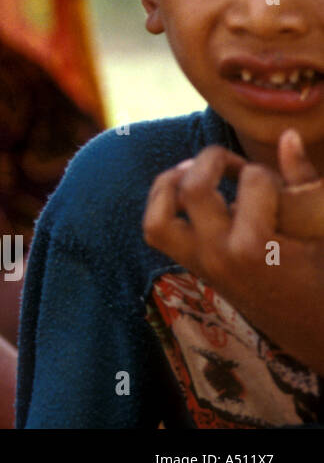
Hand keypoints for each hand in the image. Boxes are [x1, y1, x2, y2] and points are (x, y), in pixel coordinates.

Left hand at [142, 135, 323, 375]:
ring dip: (170, 183)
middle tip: (232, 163)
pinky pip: (156, 230)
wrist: (307, 326)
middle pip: (194, 189)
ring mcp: (200, 262)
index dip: (267, 173)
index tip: (280, 188)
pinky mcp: (191, 265)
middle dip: (213, 160)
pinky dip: (161, 204)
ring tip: (193, 169)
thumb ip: (303, 181)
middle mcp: (219, 254)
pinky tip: (185, 189)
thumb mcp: (318, 226)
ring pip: (158, 216)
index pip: (254, 181)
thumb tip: (288, 136)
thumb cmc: (319, 271)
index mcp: (256, 244)